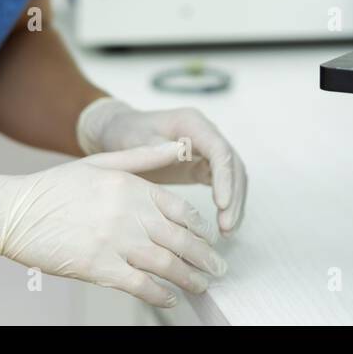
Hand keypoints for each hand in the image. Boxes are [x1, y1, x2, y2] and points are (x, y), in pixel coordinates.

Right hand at [0, 142, 226, 307]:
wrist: (14, 212)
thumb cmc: (54, 188)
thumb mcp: (100, 162)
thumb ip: (143, 157)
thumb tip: (178, 147)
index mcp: (130, 185)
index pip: (180, 209)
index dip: (200, 228)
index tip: (208, 239)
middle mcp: (127, 212)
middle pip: (180, 239)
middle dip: (205, 258)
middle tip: (218, 270)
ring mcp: (114, 241)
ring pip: (166, 264)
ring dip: (189, 279)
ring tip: (201, 286)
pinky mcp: (98, 267)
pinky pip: (140, 285)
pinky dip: (160, 294)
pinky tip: (170, 299)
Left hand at [76, 97, 247, 234]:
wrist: (118, 133)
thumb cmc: (125, 134)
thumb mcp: (135, 139)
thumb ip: (156, 147)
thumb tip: (184, 152)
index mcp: (192, 123)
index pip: (219, 150)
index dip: (225, 178)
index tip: (222, 205)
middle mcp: (205, 133)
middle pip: (233, 164)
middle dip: (234, 196)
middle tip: (227, 226)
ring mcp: (207, 149)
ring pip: (234, 176)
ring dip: (234, 203)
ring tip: (227, 231)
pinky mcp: (204, 164)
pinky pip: (224, 184)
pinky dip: (227, 204)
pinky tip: (223, 225)